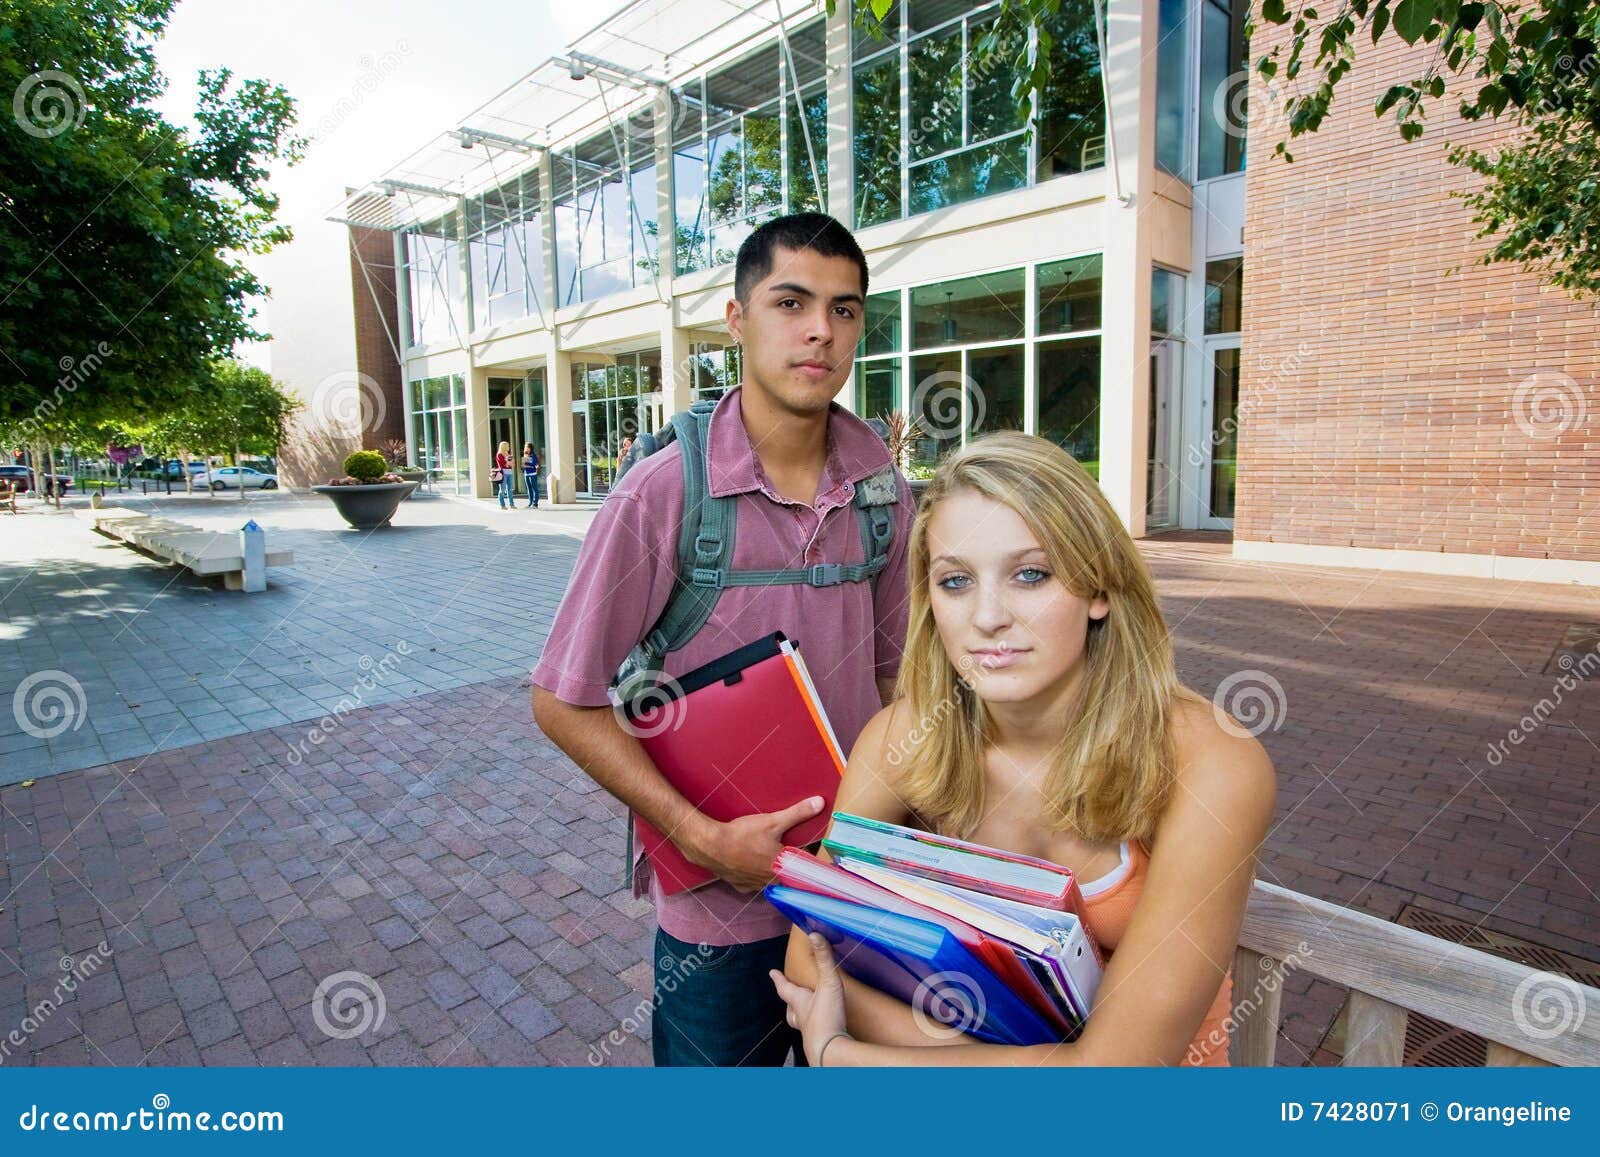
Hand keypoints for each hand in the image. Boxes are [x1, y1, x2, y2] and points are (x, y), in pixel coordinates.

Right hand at [680, 796, 823, 891]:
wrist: (709, 846)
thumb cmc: (742, 835)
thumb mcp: (772, 821)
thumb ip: (798, 813)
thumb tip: (820, 802)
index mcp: (781, 870)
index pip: (801, 870)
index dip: (804, 860)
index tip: (805, 851)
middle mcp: (769, 882)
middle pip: (785, 875)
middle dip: (787, 863)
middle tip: (785, 849)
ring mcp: (753, 885)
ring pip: (768, 879)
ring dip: (770, 869)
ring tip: (767, 854)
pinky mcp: (739, 885)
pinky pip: (752, 882)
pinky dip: (754, 874)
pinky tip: (751, 862)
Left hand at [770, 933, 848, 1065]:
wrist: (831, 1052)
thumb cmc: (826, 1018)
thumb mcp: (827, 983)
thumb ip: (824, 958)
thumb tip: (814, 933)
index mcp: (799, 1001)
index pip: (785, 987)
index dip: (779, 979)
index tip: (771, 973)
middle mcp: (802, 1017)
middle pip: (790, 1008)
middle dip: (789, 1000)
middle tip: (787, 995)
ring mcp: (811, 1032)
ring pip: (802, 1022)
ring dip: (803, 1016)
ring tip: (807, 1013)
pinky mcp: (822, 1043)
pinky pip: (817, 1033)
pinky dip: (819, 1029)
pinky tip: (827, 1030)